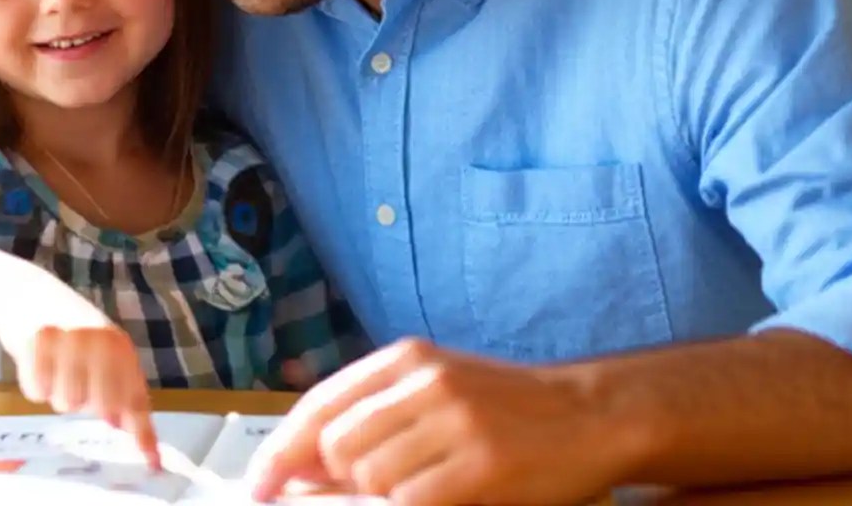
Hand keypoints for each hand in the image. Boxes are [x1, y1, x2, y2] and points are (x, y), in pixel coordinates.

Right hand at [0, 318, 159, 470]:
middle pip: (100, 405)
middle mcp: (103, 341)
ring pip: (66, 401)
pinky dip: (34, 384)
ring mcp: (72, 337)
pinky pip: (37, 389)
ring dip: (56, 393)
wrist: (27, 296)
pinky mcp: (38, 338)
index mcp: (121, 349)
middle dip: (84, 403)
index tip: (153, 464)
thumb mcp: (100, 357)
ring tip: (53, 368)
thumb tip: (125, 427)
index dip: (143, 432)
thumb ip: (116, 390)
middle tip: (74, 382)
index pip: (136, 398)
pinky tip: (36, 364)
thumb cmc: (66, 337)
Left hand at [247, 338, 644, 504]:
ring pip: (373, 479)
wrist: (590, 414)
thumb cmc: (503, 410)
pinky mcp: (482, 465)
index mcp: (406, 359)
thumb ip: (367, 424)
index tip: (262, 488)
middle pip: (339, 448)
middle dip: (344, 482)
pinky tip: (448, 495)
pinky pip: (412, 502)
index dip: (282, 452)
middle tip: (374, 492)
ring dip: (389, 497)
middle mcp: (425, 382)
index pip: (320, 407)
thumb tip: (298, 470)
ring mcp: (455, 422)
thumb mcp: (432, 397)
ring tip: (431, 484)